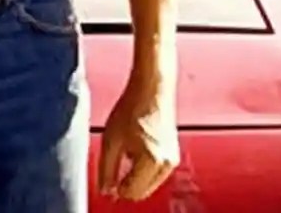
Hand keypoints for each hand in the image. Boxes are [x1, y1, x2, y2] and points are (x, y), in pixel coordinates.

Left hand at [97, 72, 179, 201]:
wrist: (152, 88)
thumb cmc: (132, 108)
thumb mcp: (111, 140)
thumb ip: (107, 169)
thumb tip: (106, 191)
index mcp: (152, 161)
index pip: (131, 192)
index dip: (115, 188)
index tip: (106, 178)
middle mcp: (167, 163)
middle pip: (142, 191)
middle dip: (126, 183)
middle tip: (113, 164)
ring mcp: (173, 159)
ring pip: (149, 183)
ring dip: (135, 175)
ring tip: (126, 149)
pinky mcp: (174, 153)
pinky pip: (155, 172)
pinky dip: (143, 167)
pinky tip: (135, 147)